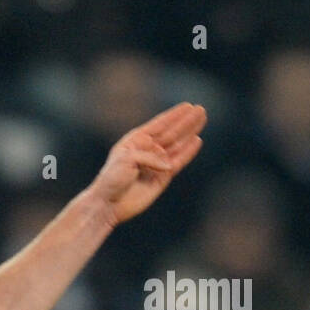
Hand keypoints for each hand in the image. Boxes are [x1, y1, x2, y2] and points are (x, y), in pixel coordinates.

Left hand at [89, 102, 206, 226]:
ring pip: (177, 145)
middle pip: (171, 133)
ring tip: (201, 119)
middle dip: (185, 121)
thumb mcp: (127, 160)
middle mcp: (147, 151)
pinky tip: (196, 141)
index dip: (173, 116)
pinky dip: (187, 152)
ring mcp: (155, 164)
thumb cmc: (111, 179)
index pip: (158, 125)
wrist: (107, 204)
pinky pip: (178, 161)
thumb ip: (150, 158)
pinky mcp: (161, 178)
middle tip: (200, 109)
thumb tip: (168, 165)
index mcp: (135, 141)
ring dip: (189, 133)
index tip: (188, 106)